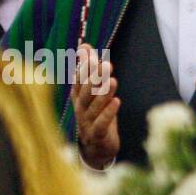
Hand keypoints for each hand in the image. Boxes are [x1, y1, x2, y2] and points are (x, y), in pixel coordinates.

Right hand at [73, 43, 118, 169]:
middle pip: (85, 92)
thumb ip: (89, 69)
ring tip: (113, 81)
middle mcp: (81, 108)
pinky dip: (108, 113)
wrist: (96, 148)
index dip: (84, 68)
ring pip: (94, 107)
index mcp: (78, 97)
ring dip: (103, 94)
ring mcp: (87, 122)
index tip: (90, 54)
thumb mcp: (93, 91)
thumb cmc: (95, 114)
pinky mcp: (98, 135)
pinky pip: (101, 124)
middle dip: (95, 78)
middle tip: (106, 64)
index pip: (78, 80)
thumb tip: (85, 46)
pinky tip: (117, 102)